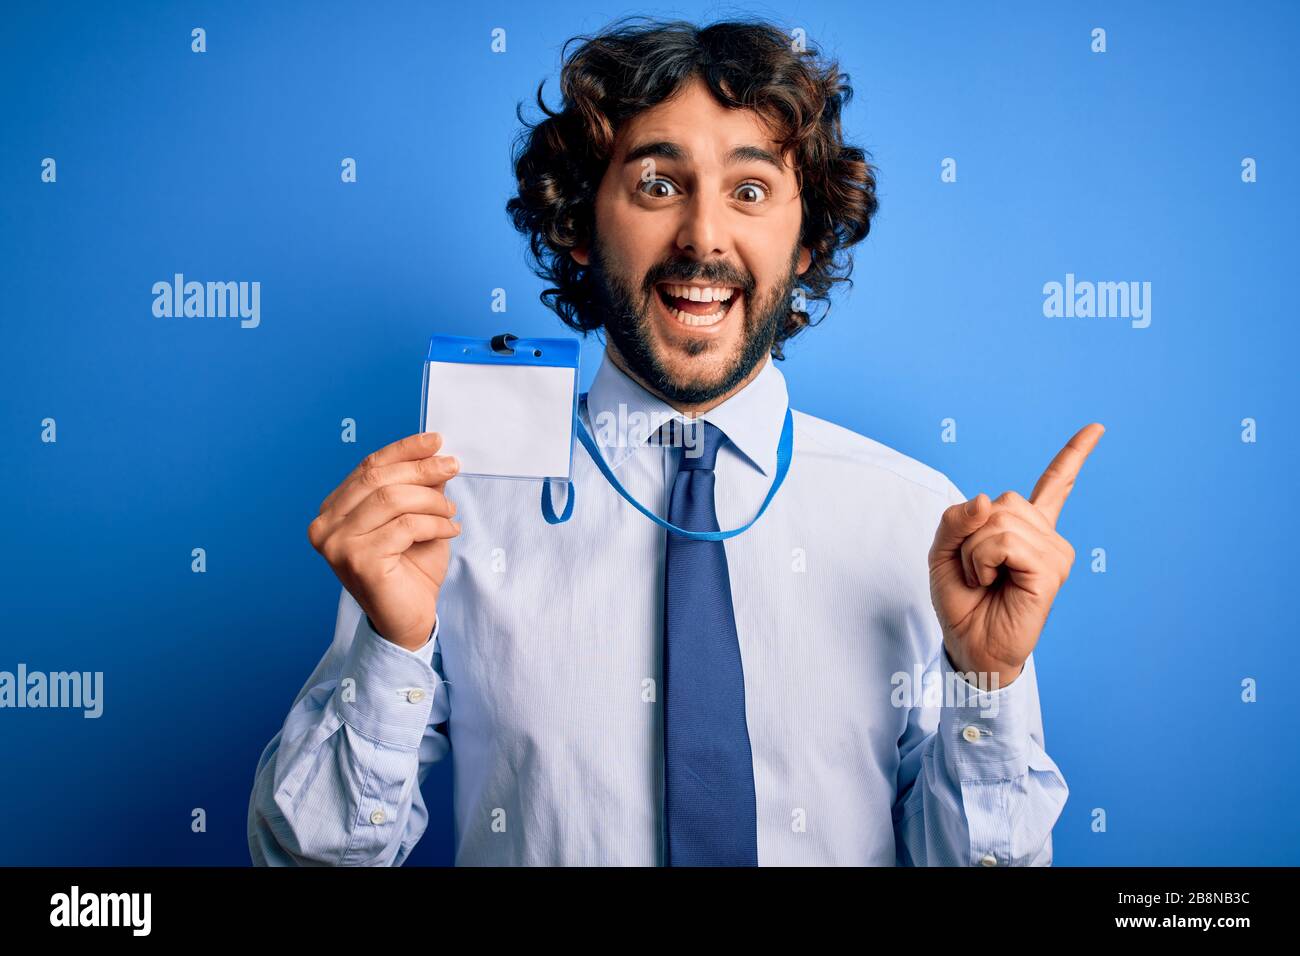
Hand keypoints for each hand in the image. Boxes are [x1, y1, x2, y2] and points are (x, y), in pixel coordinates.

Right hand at [308, 432, 461, 650]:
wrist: (408, 619)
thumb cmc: (410, 569)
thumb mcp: (417, 518)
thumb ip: (418, 487)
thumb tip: (434, 454)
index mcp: (333, 510)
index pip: (368, 467)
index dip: (403, 449)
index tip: (435, 440)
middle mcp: (325, 525)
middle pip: (378, 479)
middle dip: (421, 468)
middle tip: (452, 466)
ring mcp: (336, 544)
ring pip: (391, 499)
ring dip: (431, 500)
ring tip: (451, 511)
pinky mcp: (357, 561)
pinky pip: (404, 526)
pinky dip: (434, 523)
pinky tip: (449, 530)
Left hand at [928, 423, 1103, 688]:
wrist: (970, 646)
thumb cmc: (962, 602)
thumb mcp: (943, 552)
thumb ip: (956, 519)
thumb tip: (986, 499)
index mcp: (1025, 530)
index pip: (1054, 485)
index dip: (1074, 456)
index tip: (1097, 428)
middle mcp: (1046, 537)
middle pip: (1002, 501)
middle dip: (970, 535)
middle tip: (977, 571)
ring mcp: (1053, 552)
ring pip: (998, 521)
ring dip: (973, 552)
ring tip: (985, 579)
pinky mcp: (1051, 569)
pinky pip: (1003, 542)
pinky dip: (982, 561)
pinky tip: (993, 582)